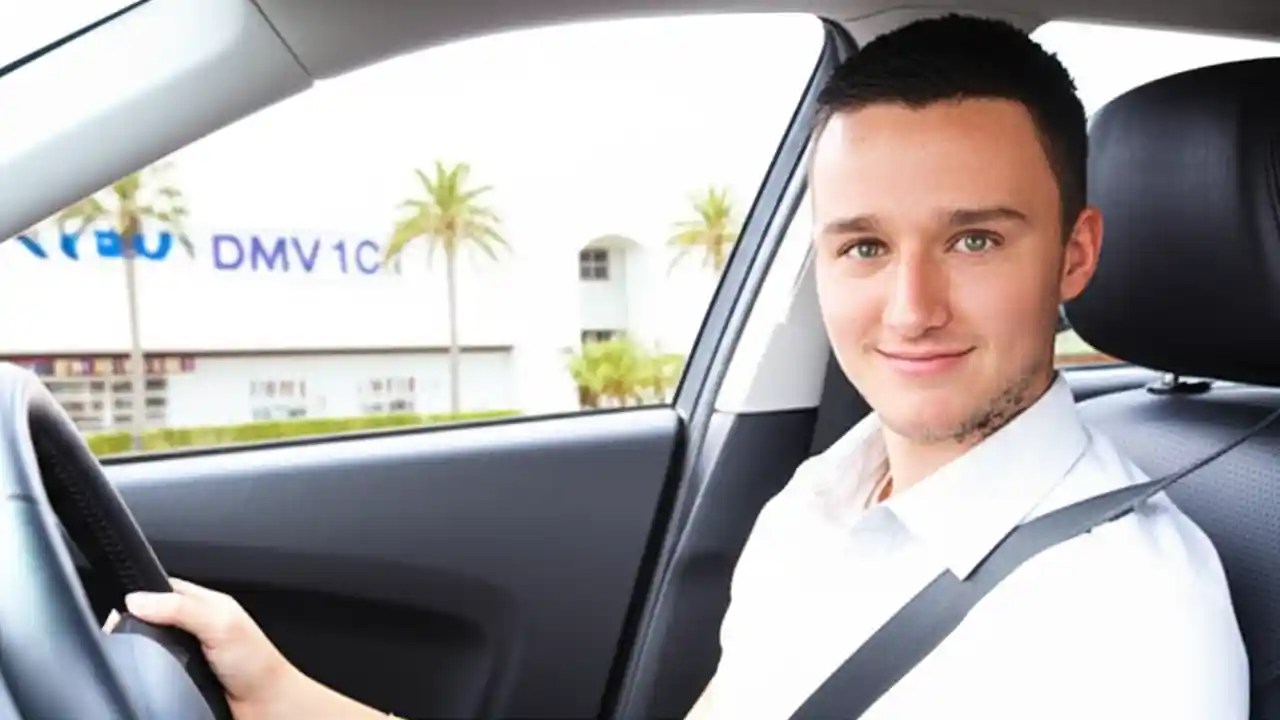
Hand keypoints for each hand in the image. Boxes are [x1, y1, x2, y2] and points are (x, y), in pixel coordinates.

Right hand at [117, 578, 387, 719]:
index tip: (120, 605)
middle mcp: (191, 626)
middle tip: (124, 634)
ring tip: (136, 655)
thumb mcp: (221, 623)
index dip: (140, 593)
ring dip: (139, 651)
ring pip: (146, 646)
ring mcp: (183, 653)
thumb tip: (137, 600)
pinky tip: (145, 674)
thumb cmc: (256, 664)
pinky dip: (145, 673)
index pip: (161, 587)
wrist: (265, 707)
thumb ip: (182, 608)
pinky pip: (150, 671)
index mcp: (203, 603)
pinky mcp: (177, 678)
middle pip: (149, 618)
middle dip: (135, 625)